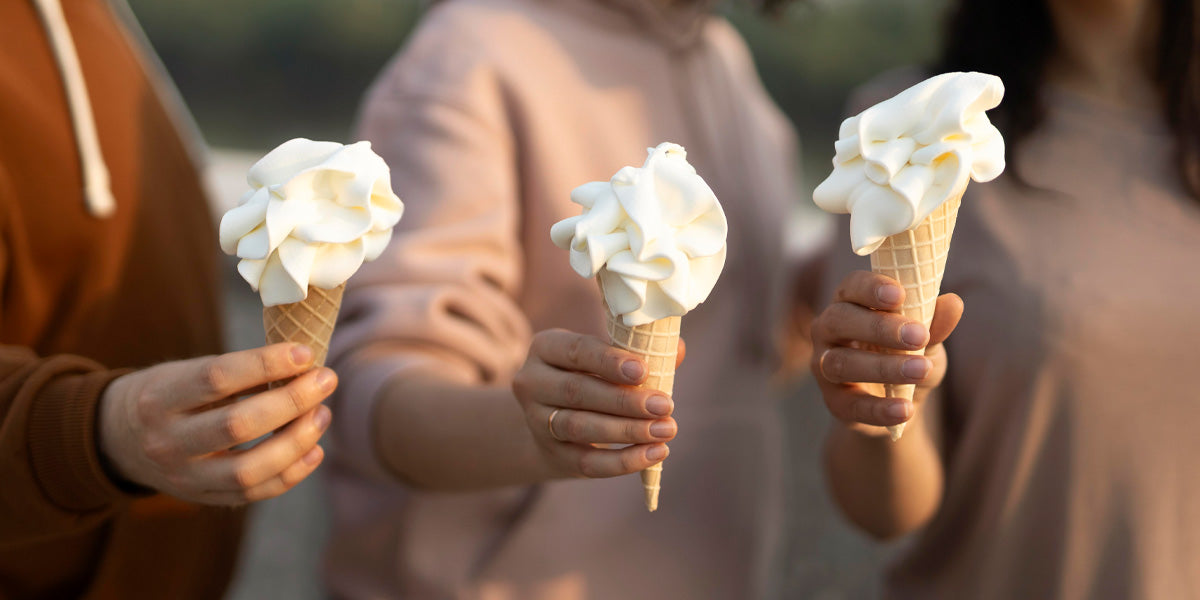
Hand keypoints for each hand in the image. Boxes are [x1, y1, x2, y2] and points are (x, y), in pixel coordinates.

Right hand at [98, 343, 336, 504]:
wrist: (119, 439)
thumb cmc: (169, 394)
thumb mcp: (185, 372)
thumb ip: (236, 372)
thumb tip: (302, 365)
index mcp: (159, 398)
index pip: (217, 378)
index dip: (266, 364)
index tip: (305, 353)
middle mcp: (167, 441)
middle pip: (237, 425)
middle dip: (292, 401)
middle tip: (326, 380)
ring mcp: (183, 477)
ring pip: (249, 470)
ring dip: (296, 442)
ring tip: (322, 414)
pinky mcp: (202, 499)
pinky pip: (254, 494)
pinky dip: (291, 474)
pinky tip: (314, 450)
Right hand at [513, 329, 683, 478]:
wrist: (556, 420)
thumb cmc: (592, 376)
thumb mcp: (606, 358)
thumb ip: (640, 352)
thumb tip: (676, 349)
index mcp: (546, 347)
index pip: (576, 351)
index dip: (609, 361)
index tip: (644, 371)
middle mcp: (532, 383)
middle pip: (577, 392)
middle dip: (625, 401)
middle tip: (665, 406)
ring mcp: (537, 421)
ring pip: (580, 427)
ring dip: (627, 431)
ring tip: (666, 430)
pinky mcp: (552, 454)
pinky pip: (587, 463)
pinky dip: (623, 461)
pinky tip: (654, 453)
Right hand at [810, 271, 962, 434]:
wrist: (901, 402)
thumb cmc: (909, 354)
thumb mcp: (926, 338)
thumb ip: (934, 323)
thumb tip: (953, 303)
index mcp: (850, 302)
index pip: (851, 286)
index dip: (871, 288)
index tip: (900, 295)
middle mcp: (828, 329)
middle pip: (838, 320)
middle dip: (878, 327)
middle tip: (918, 335)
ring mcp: (824, 366)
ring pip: (840, 363)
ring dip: (882, 367)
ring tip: (920, 370)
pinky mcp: (833, 401)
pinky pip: (850, 405)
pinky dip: (879, 408)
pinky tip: (905, 409)